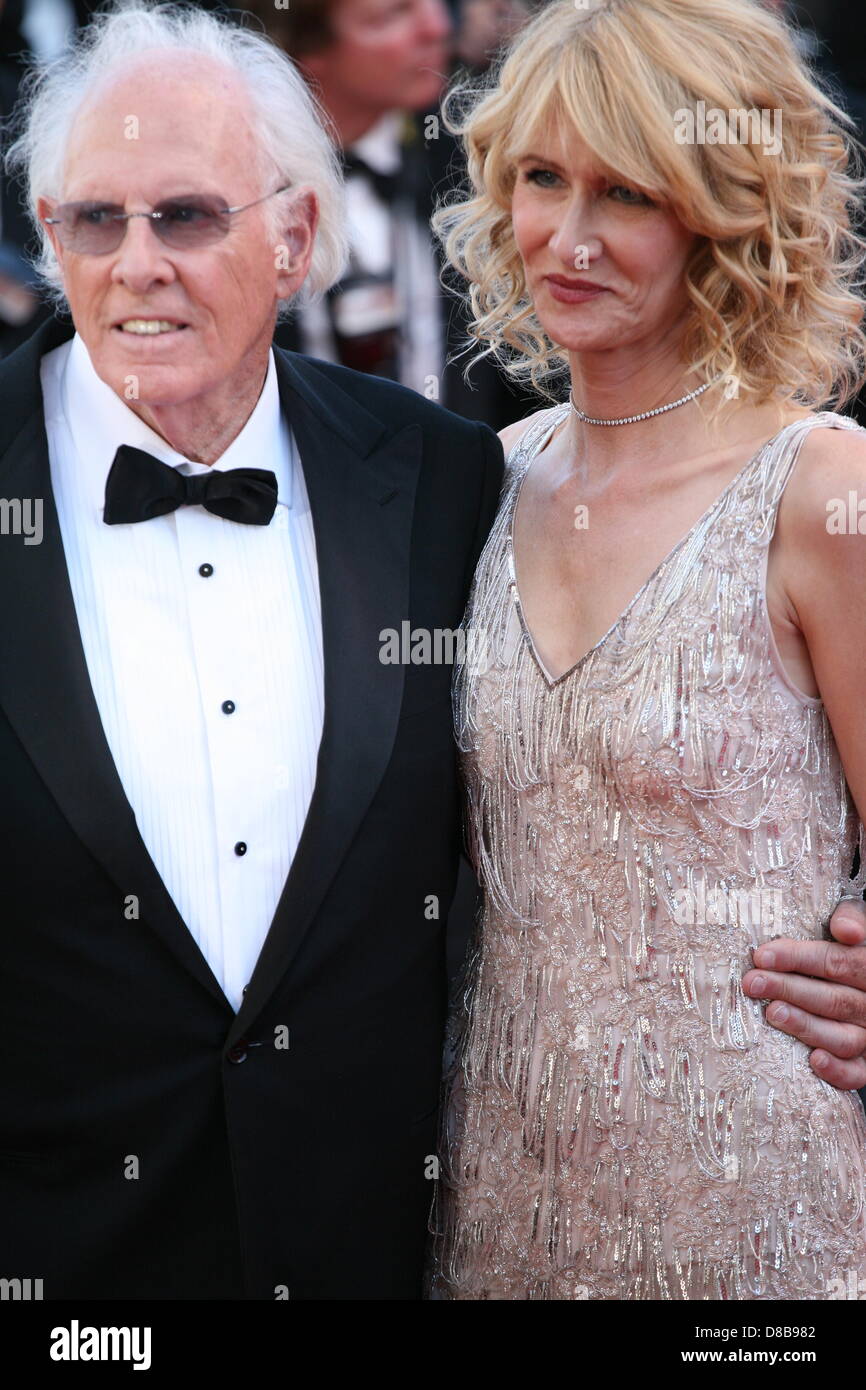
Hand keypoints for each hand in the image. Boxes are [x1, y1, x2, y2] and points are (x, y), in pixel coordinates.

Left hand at [742, 898, 865, 1089]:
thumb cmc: (850, 949)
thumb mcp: (857, 923)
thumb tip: (845, 930)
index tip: (761, 956)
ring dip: (806, 1026)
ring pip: (844, 1037)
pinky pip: (858, 1073)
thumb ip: (852, 917)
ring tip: (773, 1013)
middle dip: (790, 989)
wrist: (862, 980)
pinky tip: (813, 1059)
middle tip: (753, 983)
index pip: (838, 962)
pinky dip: (838, 1070)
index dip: (799, 958)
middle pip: (834, 999)